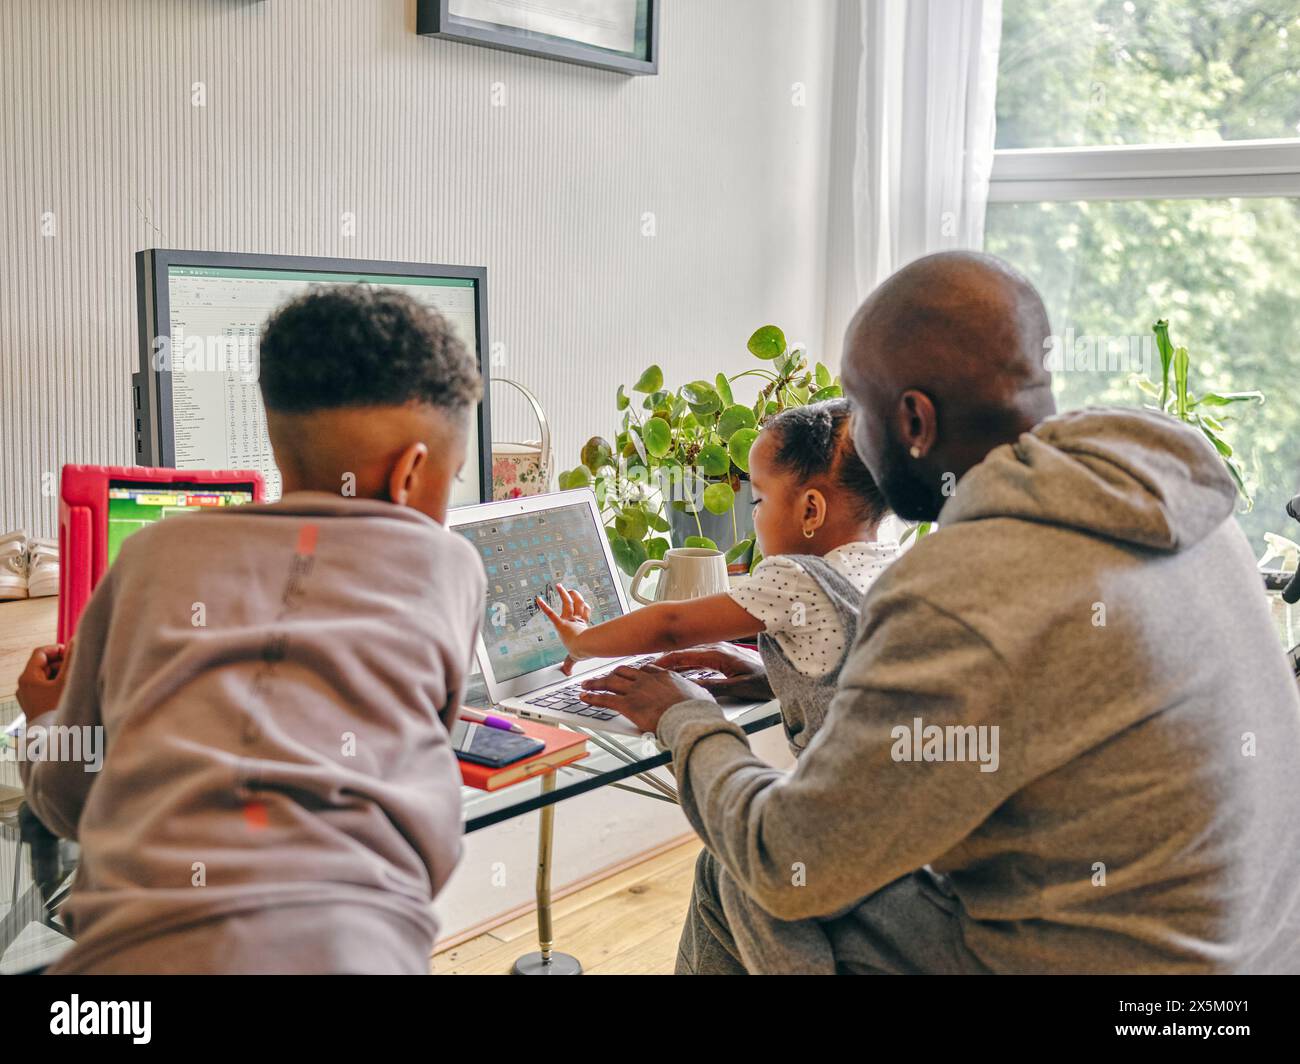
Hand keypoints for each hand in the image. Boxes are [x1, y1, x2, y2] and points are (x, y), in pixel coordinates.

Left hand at [16, 642, 72, 719]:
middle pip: (43, 664)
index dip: (57, 649)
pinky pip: (43, 687)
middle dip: (60, 663)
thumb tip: (76, 640)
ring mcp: (27, 695)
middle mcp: (23, 685)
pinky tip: (67, 691)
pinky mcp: (32, 703)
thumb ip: (71, 659)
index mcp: (28, 677)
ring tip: (73, 681)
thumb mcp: (66, 681)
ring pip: (44, 676)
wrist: (50, 736)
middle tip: (75, 667)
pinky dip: (55, 685)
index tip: (71, 652)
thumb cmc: (57, 710)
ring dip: (59, 674)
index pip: (40, 653)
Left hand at [534, 583, 592, 673]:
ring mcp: (569, 621)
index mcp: (582, 627)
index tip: (584, 603)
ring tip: (559, 586)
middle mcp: (577, 621)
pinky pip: (551, 613)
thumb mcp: (576, 658)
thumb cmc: (583, 652)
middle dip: (575, 596)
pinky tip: (538, 600)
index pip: (584, 613)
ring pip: (568, 603)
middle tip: (571, 590)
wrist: (585, 649)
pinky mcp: (561, 623)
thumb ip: (570, 663)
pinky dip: (544, 606)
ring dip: (563, 594)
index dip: (584, 607)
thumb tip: (567, 673)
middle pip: (577, 604)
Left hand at [579, 663, 713, 735]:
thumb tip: (702, 699)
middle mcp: (647, 680)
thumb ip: (696, 695)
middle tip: (604, 677)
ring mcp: (636, 691)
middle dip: (612, 674)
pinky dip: (592, 697)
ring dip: (596, 683)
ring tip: (587, 684)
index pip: (645, 670)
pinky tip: (584, 697)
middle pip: (624, 672)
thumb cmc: (697, 711)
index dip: (634, 672)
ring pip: (610, 682)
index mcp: (664, 676)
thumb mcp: (701, 696)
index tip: (630, 674)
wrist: (688, 718)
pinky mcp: (627, 704)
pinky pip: (604, 698)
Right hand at [653, 643, 772, 701]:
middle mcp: (718, 649)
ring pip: (691, 654)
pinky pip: (699, 658)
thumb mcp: (739, 687)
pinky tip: (680, 669)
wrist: (781, 676)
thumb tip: (693, 688)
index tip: (652, 665)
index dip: (667, 660)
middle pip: (685, 652)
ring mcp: (720, 651)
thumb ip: (716, 687)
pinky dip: (686, 663)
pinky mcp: (723, 657)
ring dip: (675, 660)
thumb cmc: (764, 682)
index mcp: (719, 653)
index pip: (686, 655)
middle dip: (666, 658)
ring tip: (658, 667)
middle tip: (647, 666)